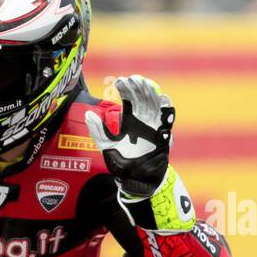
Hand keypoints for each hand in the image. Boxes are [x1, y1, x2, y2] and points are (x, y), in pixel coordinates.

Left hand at [85, 76, 174, 199]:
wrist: (135, 178)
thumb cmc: (121, 162)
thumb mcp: (105, 145)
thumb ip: (97, 130)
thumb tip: (89, 113)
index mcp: (129, 119)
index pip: (128, 99)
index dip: (125, 88)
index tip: (119, 81)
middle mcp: (142, 119)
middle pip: (142, 96)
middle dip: (138, 86)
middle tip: (132, 78)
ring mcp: (154, 124)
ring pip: (154, 102)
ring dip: (150, 91)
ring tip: (143, 82)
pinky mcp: (163, 132)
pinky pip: (168, 117)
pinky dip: (166, 107)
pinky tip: (161, 97)